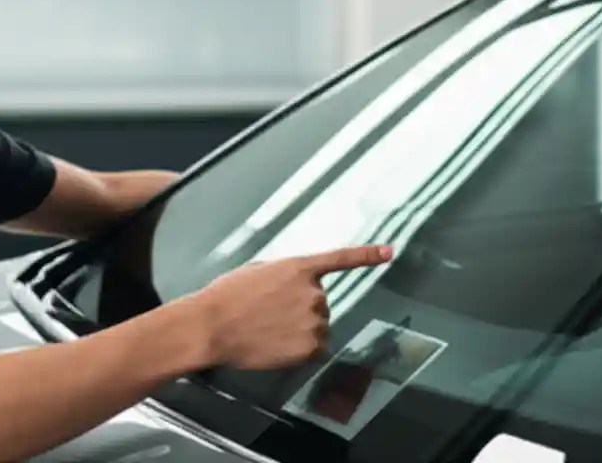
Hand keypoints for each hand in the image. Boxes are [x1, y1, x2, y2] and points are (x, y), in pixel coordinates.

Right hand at [188, 245, 392, 369]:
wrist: (211, 326)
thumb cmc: (227, 296)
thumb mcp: (258, 272)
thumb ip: (285, 276)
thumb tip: (296, 286)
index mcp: (299, 268)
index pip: (339, 260)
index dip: (367, 256)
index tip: (389, 252)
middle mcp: (313, 292)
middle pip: (319, 302)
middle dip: (300, 308)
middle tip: (268, 314)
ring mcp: (315, 320)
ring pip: (317, 326)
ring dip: (300, 329)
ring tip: (268, 330)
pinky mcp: (311, 347)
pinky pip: (313, 348)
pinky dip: (298, 349)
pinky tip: (274, 345)